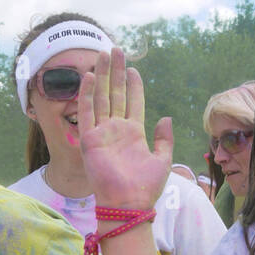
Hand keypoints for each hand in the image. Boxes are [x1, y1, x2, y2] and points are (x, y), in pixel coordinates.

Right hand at [78, 48, 171, 209]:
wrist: (128, 203)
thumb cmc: (145, 187)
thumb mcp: (162, 160)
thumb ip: (164, 139)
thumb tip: (166, 118)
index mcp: (134, 134)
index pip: (133, 102)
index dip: (134, 85)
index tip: (134, 69)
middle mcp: (116, 130)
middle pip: (115, 94)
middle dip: (116, 72)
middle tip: (116, 50)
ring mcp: (102, 133)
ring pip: (101, 97)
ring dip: (102, 75)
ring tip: (103, 54)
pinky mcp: (89, 139)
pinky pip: (87, 112)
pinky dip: (88, 94)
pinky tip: (90, 76)